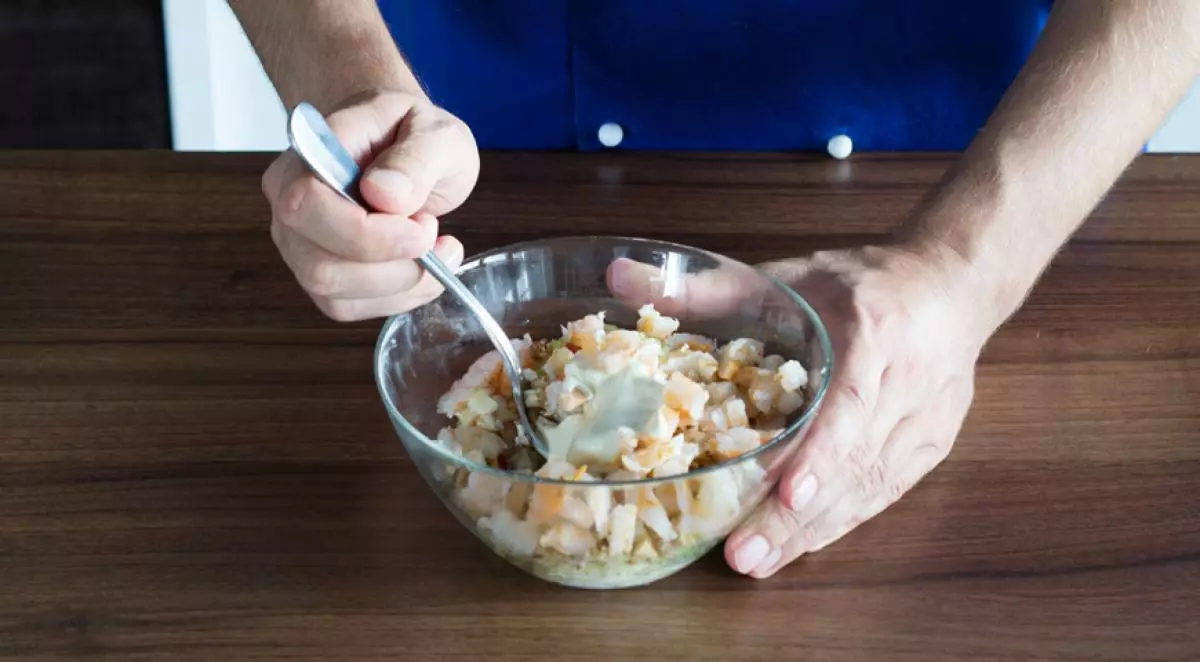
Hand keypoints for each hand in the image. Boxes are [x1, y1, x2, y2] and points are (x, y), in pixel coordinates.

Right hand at [261, 90, 478, 320]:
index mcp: (308, 154)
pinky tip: (423, 267)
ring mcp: (300, 243)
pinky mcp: (321, 274)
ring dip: (400, 284)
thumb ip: (415, 159)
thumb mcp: (434, 131)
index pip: (308, 206)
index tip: (423, 227)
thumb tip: (386, 194)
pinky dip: (398, 297)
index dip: (368, 234)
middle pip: (319, 266)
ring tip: (436, 247)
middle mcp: (289, 203)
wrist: (400, 140)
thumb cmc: (410, 130)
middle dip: (391, 266)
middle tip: (433, 234)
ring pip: (335, 295)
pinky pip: (350, 306)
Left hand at [608, 240, 996, 577]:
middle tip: (743, 555)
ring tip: (759, 562)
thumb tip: (616, 278)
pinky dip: (839, 523)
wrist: (952, 285)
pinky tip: (798, 545)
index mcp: (876, 331)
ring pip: (869, 488)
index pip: (851, 404)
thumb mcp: (787, 273)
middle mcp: (908, 383)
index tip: (785, 494)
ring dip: (813, 531)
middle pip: (854, 462)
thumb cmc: (860, 282)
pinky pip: (883, 494)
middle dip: (797, 516)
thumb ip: (704, 285)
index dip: (820, 455)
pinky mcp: (932, 447)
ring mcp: (927, 421)